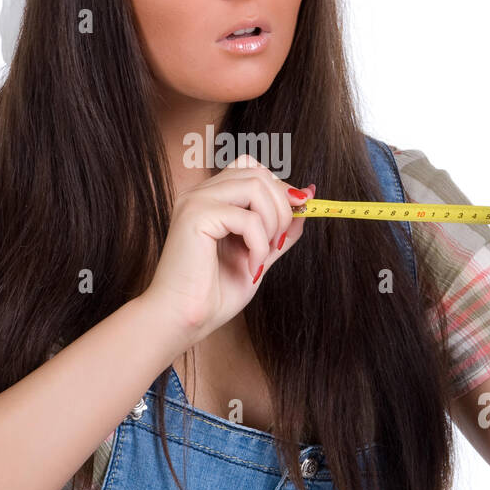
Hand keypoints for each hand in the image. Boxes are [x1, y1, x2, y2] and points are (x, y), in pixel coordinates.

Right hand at [141, 154, 313, 347]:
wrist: (182, 321)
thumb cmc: (212, 295)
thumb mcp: (258, 255)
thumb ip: (280, 230)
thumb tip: (307, 201)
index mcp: (210, 199)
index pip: (252, 168)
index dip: (279, 190)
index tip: (291, 221)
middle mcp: (200, 194)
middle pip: (258, 173)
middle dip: (282, 207)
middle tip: (276, 244)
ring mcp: (196, 202)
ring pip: (256, 185)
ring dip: (273, 222)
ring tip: (263, 254)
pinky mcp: (195, 217)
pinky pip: (247, 217)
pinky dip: (259, 244)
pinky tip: (250, 266)